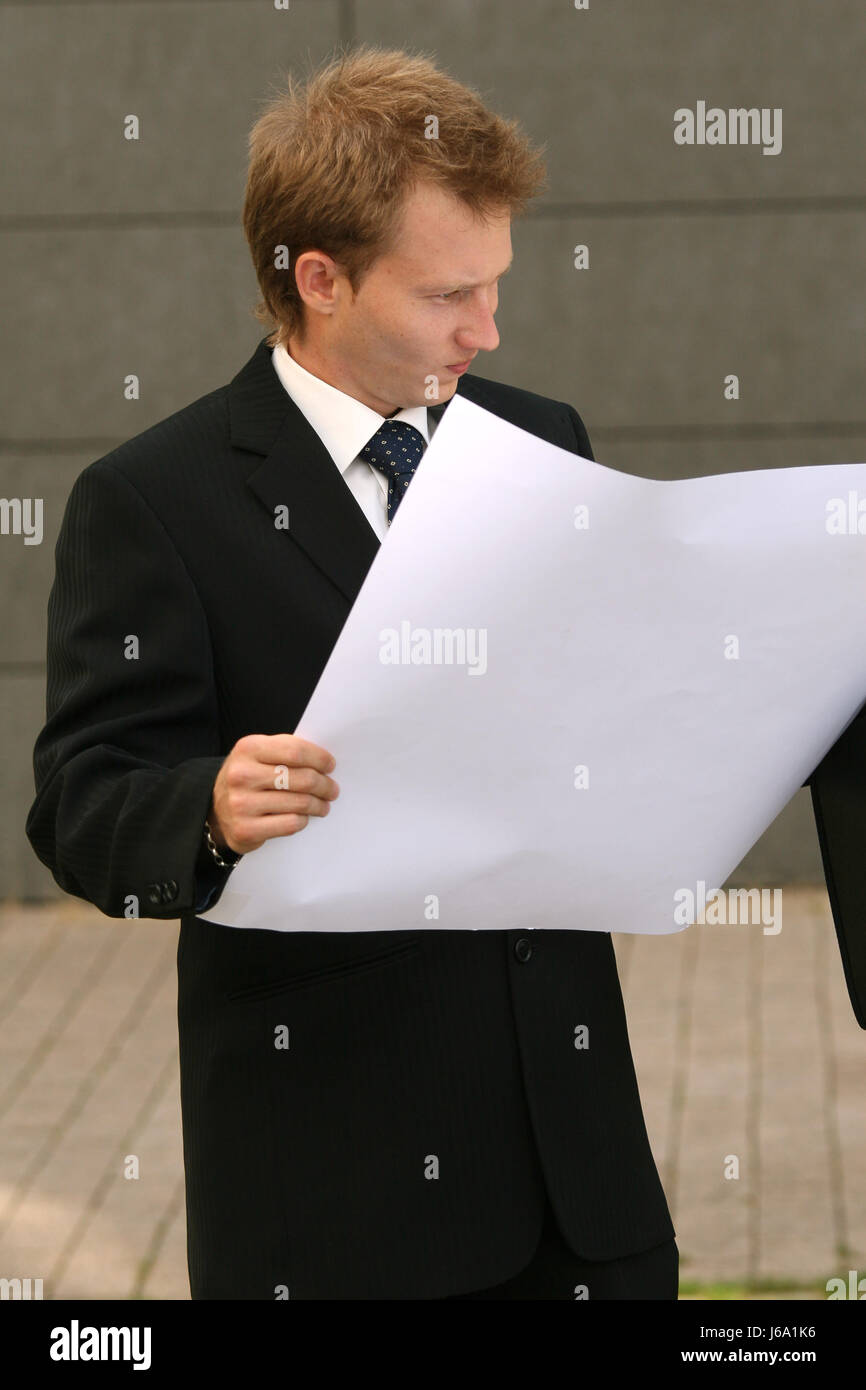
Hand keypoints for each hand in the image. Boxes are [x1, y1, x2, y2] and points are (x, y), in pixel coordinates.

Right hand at [208, 733, 338, 855]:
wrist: (215, 811)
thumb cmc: (247, 779)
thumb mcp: (258, 755)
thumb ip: (285, 751)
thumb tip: (324, 761)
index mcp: (247, 749)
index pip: (295, 751)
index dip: (319, 758)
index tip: (330, 765)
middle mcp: (241, 775)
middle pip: (302, 778)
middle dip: (324, 784)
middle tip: (332, 789)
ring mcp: (242, 804)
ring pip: (300, 803)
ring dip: (318, 805)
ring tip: (323, 805)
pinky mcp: (246, 829)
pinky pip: (291, 824)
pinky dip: (303, 820)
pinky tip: (303, 817)